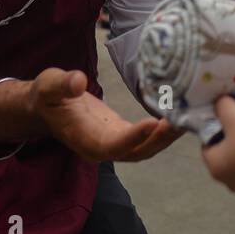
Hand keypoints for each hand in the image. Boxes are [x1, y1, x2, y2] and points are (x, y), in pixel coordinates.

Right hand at [31, 68, 181, 162]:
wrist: (44, 107)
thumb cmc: (45, 96)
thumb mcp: (48, 86)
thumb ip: (62, 85)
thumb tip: (78, 81)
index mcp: (85, 140)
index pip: (113, 145)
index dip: (134, 137)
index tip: (155, 122)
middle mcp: (103, 148)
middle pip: (138, 152)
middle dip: (162, 139)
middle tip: (184, 118)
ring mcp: (114, 143)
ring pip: (147, 148)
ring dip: (168, 136)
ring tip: (190, 116)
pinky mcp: (122, 134)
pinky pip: (147, 138)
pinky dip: (164, 129)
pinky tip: (180, 112)